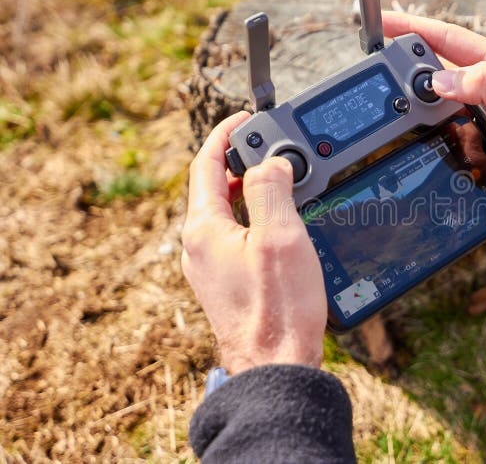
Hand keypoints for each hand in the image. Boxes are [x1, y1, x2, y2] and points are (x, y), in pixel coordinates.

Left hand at [181, 112, 325, 373]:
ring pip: (227, 212)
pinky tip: (282, 224)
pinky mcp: (226, 283)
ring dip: (252, 190)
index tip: (245, 117)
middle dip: (244, 162)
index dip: (225, 134)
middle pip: (215, 187)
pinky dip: (256, 217)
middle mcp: (199, 247)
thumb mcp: (280, 235)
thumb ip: (271, 188)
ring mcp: (210, 267)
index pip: (206, 164)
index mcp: (204, 229)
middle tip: (276, 150)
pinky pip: (236, 235)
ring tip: (286, 182)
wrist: (276, 367)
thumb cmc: (278, 309)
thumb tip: (269, 162)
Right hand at [383, 12, 485, 216]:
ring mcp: (485, 111)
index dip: (413, 27)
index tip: (383, 22)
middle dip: (408, 63)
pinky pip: (448, 128)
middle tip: (377, 63)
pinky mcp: (482, 136)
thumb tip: (440, 80)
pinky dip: (432, 131)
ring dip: (418, 103)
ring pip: (439, 100)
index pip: (448, 38)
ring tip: (393, 105)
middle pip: (438, 66)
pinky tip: (419, 137)